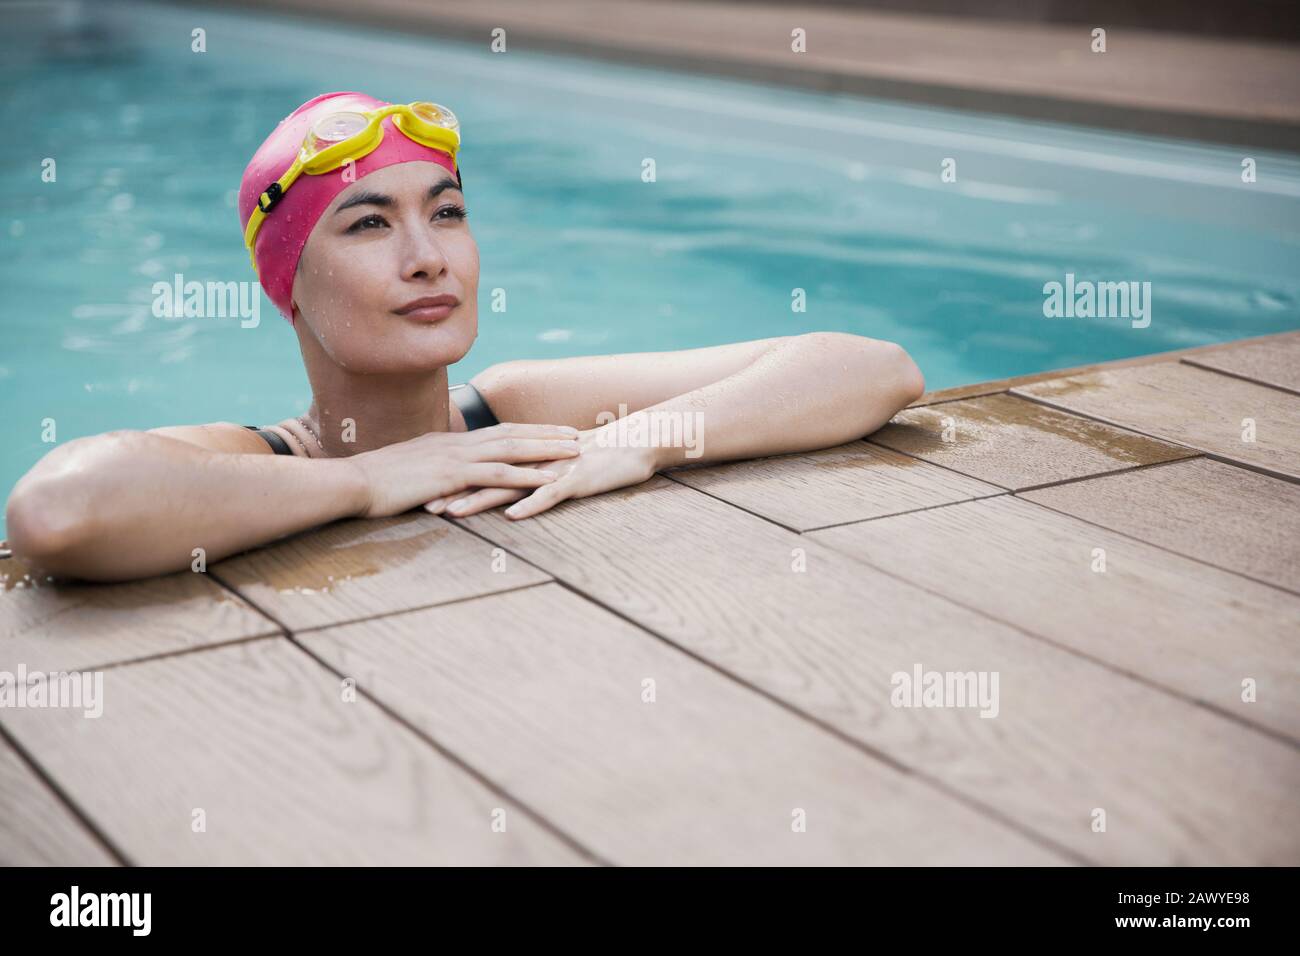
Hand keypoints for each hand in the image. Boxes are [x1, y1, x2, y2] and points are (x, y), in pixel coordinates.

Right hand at [349, 422, 581, 518]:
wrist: (351, 482)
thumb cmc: (372, 483)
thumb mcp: (406, 472)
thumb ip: (428, 471)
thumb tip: (439, 477)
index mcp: (446, 442)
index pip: (495, 432)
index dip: (526, 432)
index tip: (549, 432)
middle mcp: (455, 443)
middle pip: (511, 434)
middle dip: (546, 434)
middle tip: (576, 433)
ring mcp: (454, 457)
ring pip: (511, 448)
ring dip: (546, 450)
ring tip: (575, 451)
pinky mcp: (451, 475)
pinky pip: (497, 473)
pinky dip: (527, 474)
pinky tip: (549, 479)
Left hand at [425, 425, 658, 519]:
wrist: (634, 442)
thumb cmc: (594, 458)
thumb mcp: (555, 467)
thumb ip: (529, 474)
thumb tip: (506, 488)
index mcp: (525, 458)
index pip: (481, 469)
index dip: (451, 480)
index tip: (422, 492)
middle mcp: (533, 461)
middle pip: (486, 476)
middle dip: (453, 491)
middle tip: (421, 505)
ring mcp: (553, 469)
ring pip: (510, 485)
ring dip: (480, 500)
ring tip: (453, 513)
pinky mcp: (576, 479)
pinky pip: (550, 494)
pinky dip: (531, 505)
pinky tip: (513, 517)